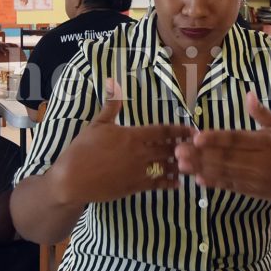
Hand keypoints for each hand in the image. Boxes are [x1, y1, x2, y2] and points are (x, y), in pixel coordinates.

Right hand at [51, 79, 192, 204]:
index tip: (192, 130)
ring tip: (191, 164)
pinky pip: (157, 184)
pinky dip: (169, 183)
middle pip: (169, 149)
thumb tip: (112, 83)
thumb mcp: (96, 125)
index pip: (162, 131)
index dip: (179, 130)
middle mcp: (139, 153)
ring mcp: (138, 171)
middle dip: (184, 148)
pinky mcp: (134, 187)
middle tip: (198, 147)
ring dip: (180, 165)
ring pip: (166, 167)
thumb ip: (110, 106)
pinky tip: (177, 183)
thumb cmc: (82, 150)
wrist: (72, 179)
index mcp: (132, 135)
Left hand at [174, 92, 270, 199]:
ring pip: (225, 173)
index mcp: (267, 142)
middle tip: (178, 150)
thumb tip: (249, 94)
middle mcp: (260, 161)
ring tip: (181, 164)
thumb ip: (262, 113)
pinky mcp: (253, 191)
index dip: (216, 138)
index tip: (197, 136)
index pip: (237, 139)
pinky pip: (231, 186)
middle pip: (226, 157)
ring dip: (201, 168)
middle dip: (200, 154)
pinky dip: (214, 183)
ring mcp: (256, 179)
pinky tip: (197, 178)